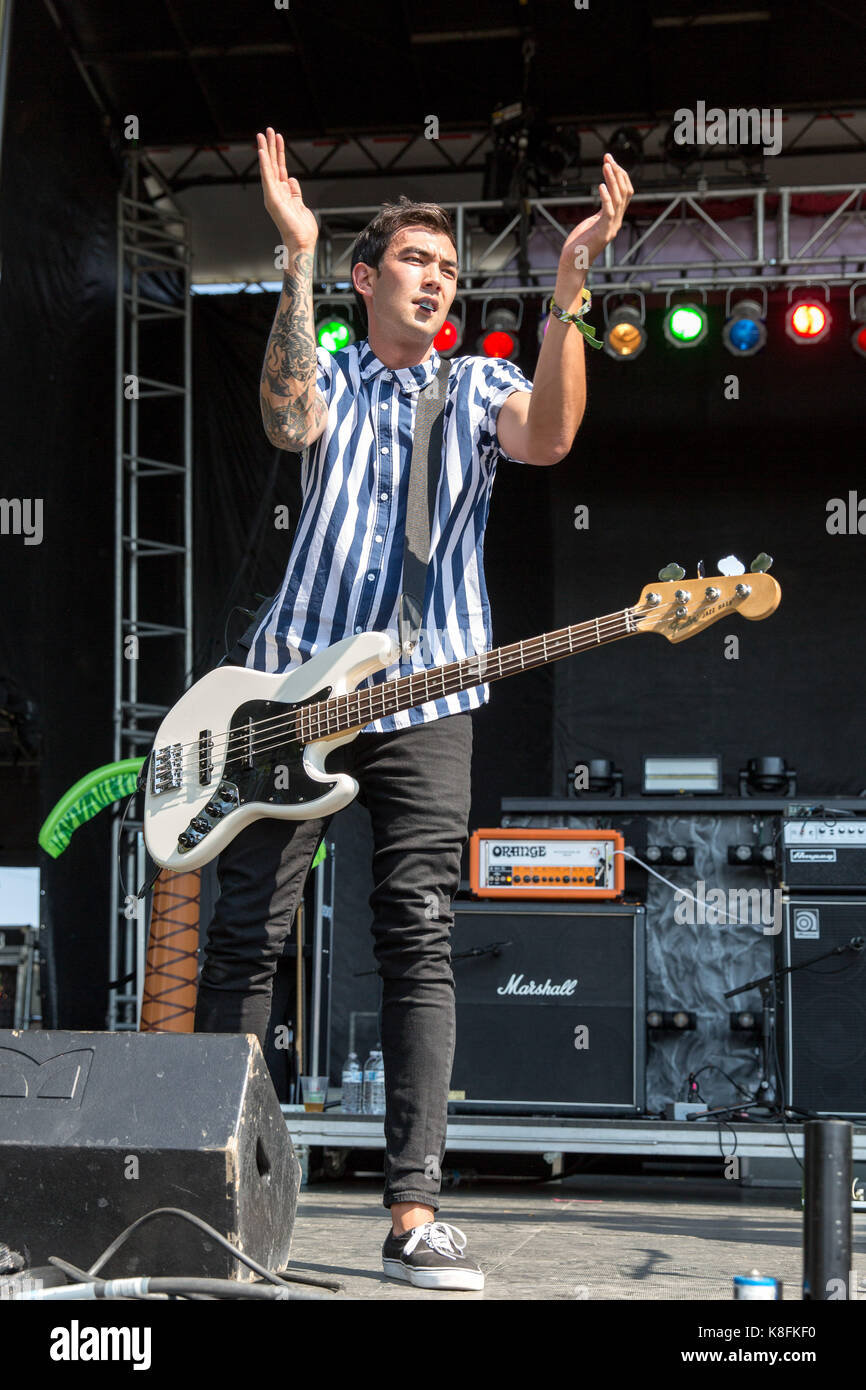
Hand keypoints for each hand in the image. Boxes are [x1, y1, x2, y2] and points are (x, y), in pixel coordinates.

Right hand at [256, 127, 318, 249]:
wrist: (301, 243)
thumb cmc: (302, 230)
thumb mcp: (301, 204)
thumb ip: (295, 192)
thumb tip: (292, 180)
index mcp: (284, 193)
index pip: (280, 168)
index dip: (279, 152)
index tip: (278, 138)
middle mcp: (276, 192)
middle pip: (273, 164)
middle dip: (271, 146)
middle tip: (268, 130)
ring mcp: (273, 195)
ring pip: (268, 167)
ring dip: (265, 149)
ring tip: (262, 134)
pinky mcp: (272, 198)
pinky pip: (267, 177)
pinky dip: (264, 164)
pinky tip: (261, 151)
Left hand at [561, 153, 632, 274]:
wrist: (573, 264)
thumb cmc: (579, 244)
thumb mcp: (592, 222)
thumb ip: (601, 210)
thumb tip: (604, 193)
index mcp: (615, 218)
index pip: (625, 192)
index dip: (619, 174)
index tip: (610, 159)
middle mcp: (616, 221)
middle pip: (625, 192)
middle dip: (617, 172)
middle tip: (608, 157)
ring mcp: (611, 228)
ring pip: (618, 199)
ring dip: (612, 180)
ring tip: (606, 165)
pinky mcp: (603, 233)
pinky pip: (608, 212)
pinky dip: (606, 197)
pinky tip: (601, 186)